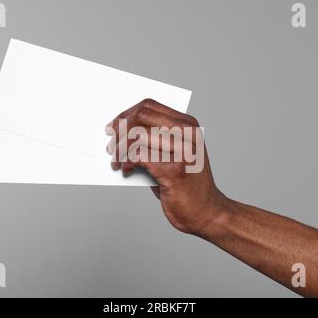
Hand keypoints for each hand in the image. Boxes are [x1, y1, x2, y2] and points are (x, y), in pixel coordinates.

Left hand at [106, 99, 225, 234]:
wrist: (206, 211)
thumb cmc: (186, 184)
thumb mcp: (175, 153)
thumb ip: (155, 139)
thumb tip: (121, 132)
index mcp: (188, 125)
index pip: (149, 105)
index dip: (126, 114)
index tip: (114, 127)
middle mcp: (188, 134)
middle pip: (142, 116)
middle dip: (120, 130)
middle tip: (111, 146)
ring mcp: (183, 151)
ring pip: (137, 136)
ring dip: (120, 149)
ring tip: (117, 162)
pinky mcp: (174, 170)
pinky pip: (139, 156)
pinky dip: (127, 162)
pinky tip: (126, 170)